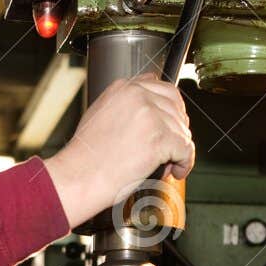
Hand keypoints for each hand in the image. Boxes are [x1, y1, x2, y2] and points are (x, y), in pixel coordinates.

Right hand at [42, 73, 194, 228]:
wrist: (79, 177)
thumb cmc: (85, 157)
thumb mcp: (100, 116)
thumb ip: (125, 107)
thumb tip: (149, 114)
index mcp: (123, 88)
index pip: (162, 88)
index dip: (170, 110)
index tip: (170, 126)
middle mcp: (138, 95)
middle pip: (177, 106)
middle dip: (179, 128)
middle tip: (173, 148)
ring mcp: (150, 114)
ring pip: (182, 129)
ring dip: (179, 150)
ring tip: (165, 165)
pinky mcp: (159, 137)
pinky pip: (186, 148)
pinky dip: (185, 163)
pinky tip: (176, 171)